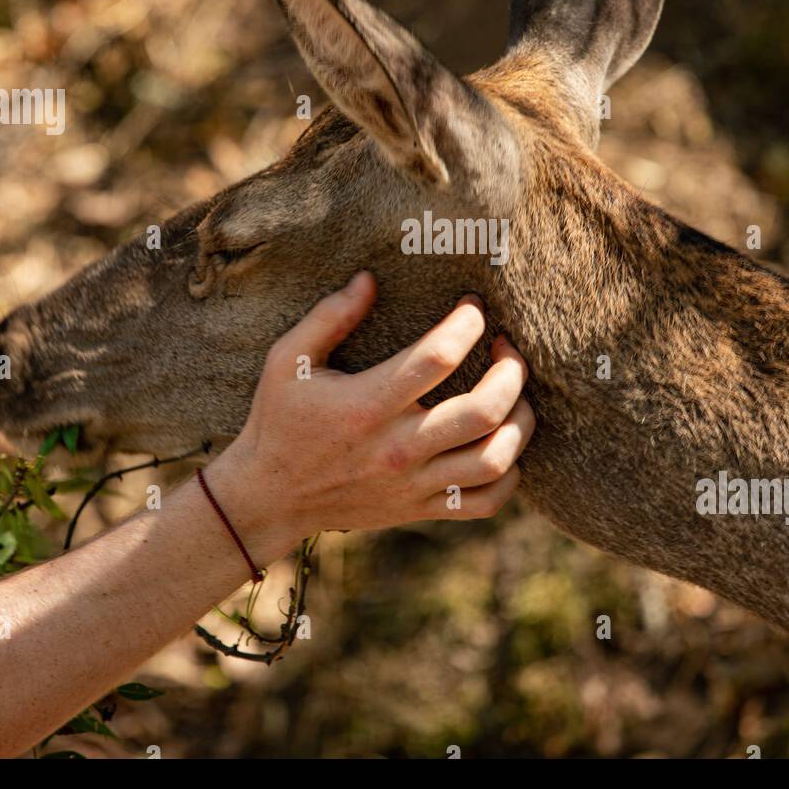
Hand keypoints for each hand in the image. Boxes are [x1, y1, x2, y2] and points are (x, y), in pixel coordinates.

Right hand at [215, 270, 533, 549]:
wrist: (268, 498)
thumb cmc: (279, 420)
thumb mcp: (287, 360)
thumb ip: (329, 317)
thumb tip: (370, 279)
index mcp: (367, 404)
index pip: (438, 357)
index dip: (467, 323)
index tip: (473, 306)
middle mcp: (397, 447)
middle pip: (484, 410)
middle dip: (511, 370)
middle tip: (506, 347)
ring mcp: (412, 483)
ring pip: (495, 458)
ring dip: (520, 421)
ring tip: (515, 393)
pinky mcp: (420, 509)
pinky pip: (486, 501)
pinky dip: (509, 473)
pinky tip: (501, 442)